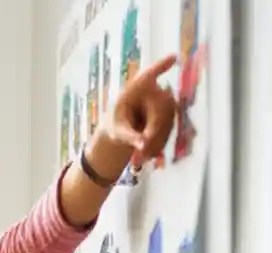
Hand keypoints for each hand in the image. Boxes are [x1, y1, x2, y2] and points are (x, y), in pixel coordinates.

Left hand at [92, 54, 178, 173]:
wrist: (120, 132)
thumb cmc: (115, 125)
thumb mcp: (117, 131)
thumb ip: (129, 136)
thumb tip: (142, 143)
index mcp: (134, 91)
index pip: (148, 76)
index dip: (161, 67)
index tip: (173, 57)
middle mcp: (153, 92)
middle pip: (162, 108)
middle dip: (154, 131)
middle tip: (142, 150)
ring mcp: (164, 101)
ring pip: (169, 120)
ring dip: (157, 141)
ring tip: (140, 158)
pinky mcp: (170, 113)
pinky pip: (170, 128)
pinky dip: (160, 144)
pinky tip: (149, 156)